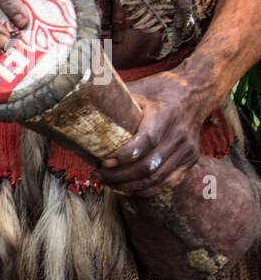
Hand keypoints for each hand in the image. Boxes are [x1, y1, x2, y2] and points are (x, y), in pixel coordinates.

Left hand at [96, 71, 203, 196]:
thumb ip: (116, 100)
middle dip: (119, 177)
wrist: (196, 91)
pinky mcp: (190, 160)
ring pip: (157, 179)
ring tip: (108, 184)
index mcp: (165, 115)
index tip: (102, 163)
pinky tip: (128, 189)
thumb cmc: (160, 89)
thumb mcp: (139, 89)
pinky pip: (168, 183)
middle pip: (148, 166)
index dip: (122, 157)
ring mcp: (187, 150)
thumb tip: (81, 103)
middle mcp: (179, 135)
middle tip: (97, 176)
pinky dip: (147, 190)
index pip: (145, 142)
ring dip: (129, 187)